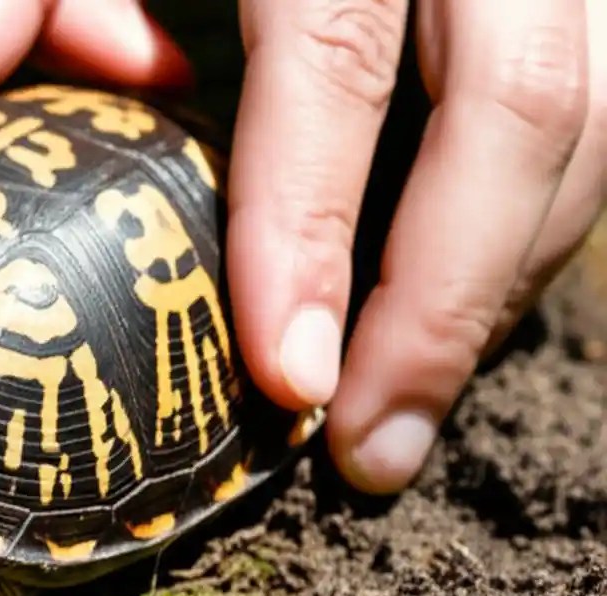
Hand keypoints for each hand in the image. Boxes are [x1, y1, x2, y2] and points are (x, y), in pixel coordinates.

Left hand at [222, 0, 603, 493]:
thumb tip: (124, 88)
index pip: (334, 65)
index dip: (309, 230)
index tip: (290, 376)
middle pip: (520, 109)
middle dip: (448, 302)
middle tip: (373, 442)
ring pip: (595, 116)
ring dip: (508, 274)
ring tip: (416, 389)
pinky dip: (543, 213)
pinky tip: (475, 285)